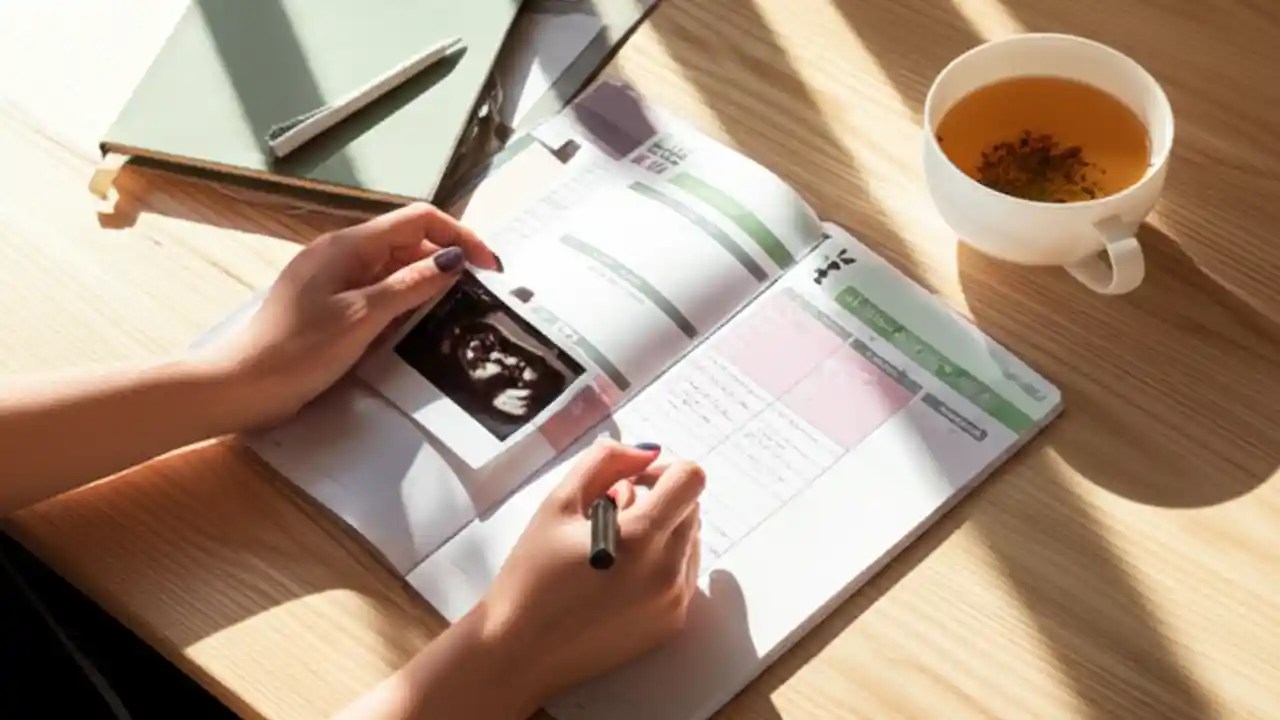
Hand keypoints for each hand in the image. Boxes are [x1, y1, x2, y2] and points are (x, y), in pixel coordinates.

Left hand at [196, 203, 497, 428]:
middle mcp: (343, 253)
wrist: (240, 385)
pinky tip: (414, 325)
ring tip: (454, 311)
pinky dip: (403, 301)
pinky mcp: (330, 304)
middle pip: (409, 242)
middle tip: (478, 296)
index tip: (488, 267)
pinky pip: (378, 290)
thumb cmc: (298, 350)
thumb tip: (453, 261)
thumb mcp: (362, 316)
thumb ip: (410, 285)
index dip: (459, 237)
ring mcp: (334, 278)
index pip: (418, 220)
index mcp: (349, 245)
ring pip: (395, 268)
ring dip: (426, 283)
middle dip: (447, 261)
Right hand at [477, 439, 704, 707]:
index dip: (663, 469)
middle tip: (612, 511)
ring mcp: (673, 602)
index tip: (633, 480)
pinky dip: (662, 562)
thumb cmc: (531, 576)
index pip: (691, 479)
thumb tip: (644, 451)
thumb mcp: (557, 504)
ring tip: (613, 546)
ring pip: (691, 540)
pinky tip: (620, 574)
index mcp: (640, 538)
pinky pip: (684, 574)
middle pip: (692, 507)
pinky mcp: (670, 624)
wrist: (519, 652)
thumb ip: (603, 463)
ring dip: (662, 530)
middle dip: (659, 499)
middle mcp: (667, 571)